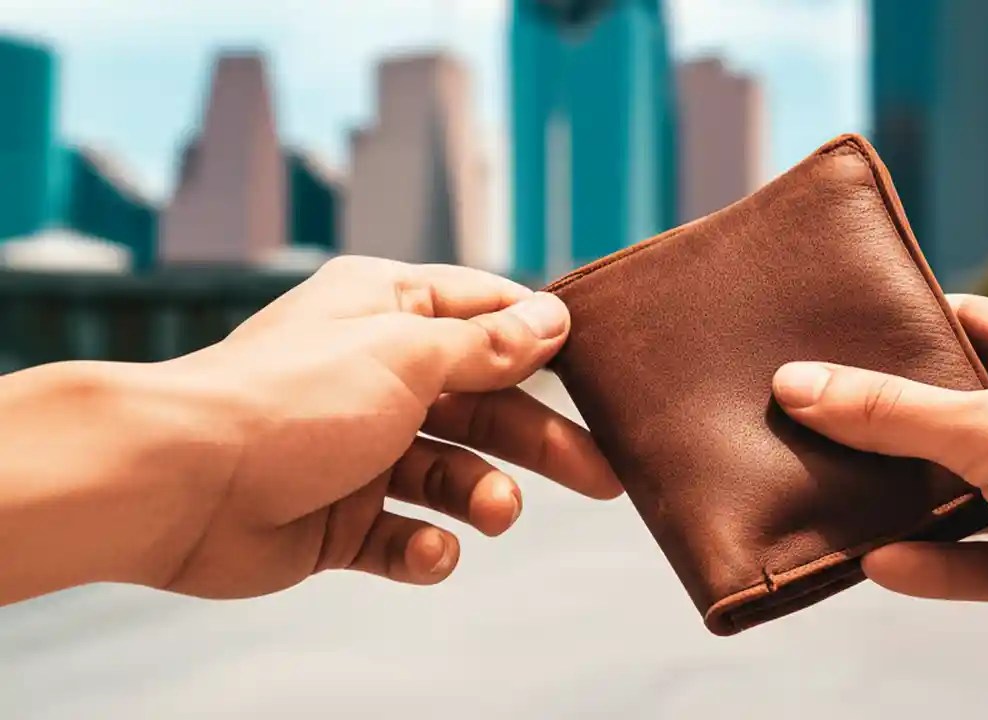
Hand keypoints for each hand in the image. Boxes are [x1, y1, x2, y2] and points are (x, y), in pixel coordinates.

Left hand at [0, 258, 619, 603]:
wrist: (180, 484)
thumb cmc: (291, 398)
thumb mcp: (408, 355)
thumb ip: (487, 346)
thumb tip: (552, 318)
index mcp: (387, 312)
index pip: (484, 316)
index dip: (540, 343)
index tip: (596, 371)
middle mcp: (376, 374)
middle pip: (483, 405)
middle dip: (539, 440)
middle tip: (602, 477)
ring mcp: (356, 448)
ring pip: (448, 472)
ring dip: (482, 495)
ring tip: (497, 513)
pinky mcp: (337, 516)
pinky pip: (401, 534)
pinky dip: (423, 546)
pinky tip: (429, 550)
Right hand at [772, 295, 987, 672]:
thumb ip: (891, 411)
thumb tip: (797, 382)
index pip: (969, 324)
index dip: (907, 328)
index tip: (838, 335)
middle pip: (958, 414)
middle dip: (893, 427)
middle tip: (814, 425)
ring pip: (970, 494)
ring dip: (912, 505)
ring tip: (836, 500)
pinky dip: (944, 565)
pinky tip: (885, 565)